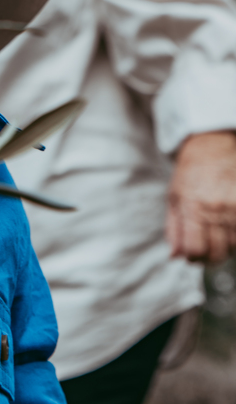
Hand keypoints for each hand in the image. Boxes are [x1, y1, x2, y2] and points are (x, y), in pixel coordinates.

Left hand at [167, 131, 235, 263]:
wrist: (212, 145)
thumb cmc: (190, 171)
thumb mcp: (174, 197)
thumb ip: (174, 228)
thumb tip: (175, 256)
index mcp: (192, 208)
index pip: (195, 250)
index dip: (194, 258)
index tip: (194, 255)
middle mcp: (215, 209)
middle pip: (217, 253)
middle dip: (211, 256)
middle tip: (208, 249)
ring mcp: (235, 206)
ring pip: (235, 246)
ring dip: (228, 246)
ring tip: (221, 236)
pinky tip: (231, 228)